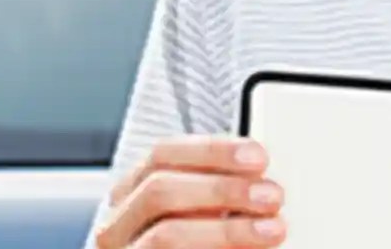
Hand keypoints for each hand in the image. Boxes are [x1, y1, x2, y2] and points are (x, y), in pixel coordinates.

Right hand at [94, 136, 285, 248]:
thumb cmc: (201, 239)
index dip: (212, 151)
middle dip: (222, 189)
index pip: (162, 154)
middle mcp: (118, 224)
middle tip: (271, 197)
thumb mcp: (207, 210)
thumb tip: (264, 180)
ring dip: (227, 230)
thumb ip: (223, 192)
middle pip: (159, 190)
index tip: (259, 157)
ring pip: (165, 235)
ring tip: (271, 230)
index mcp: (133, 194)